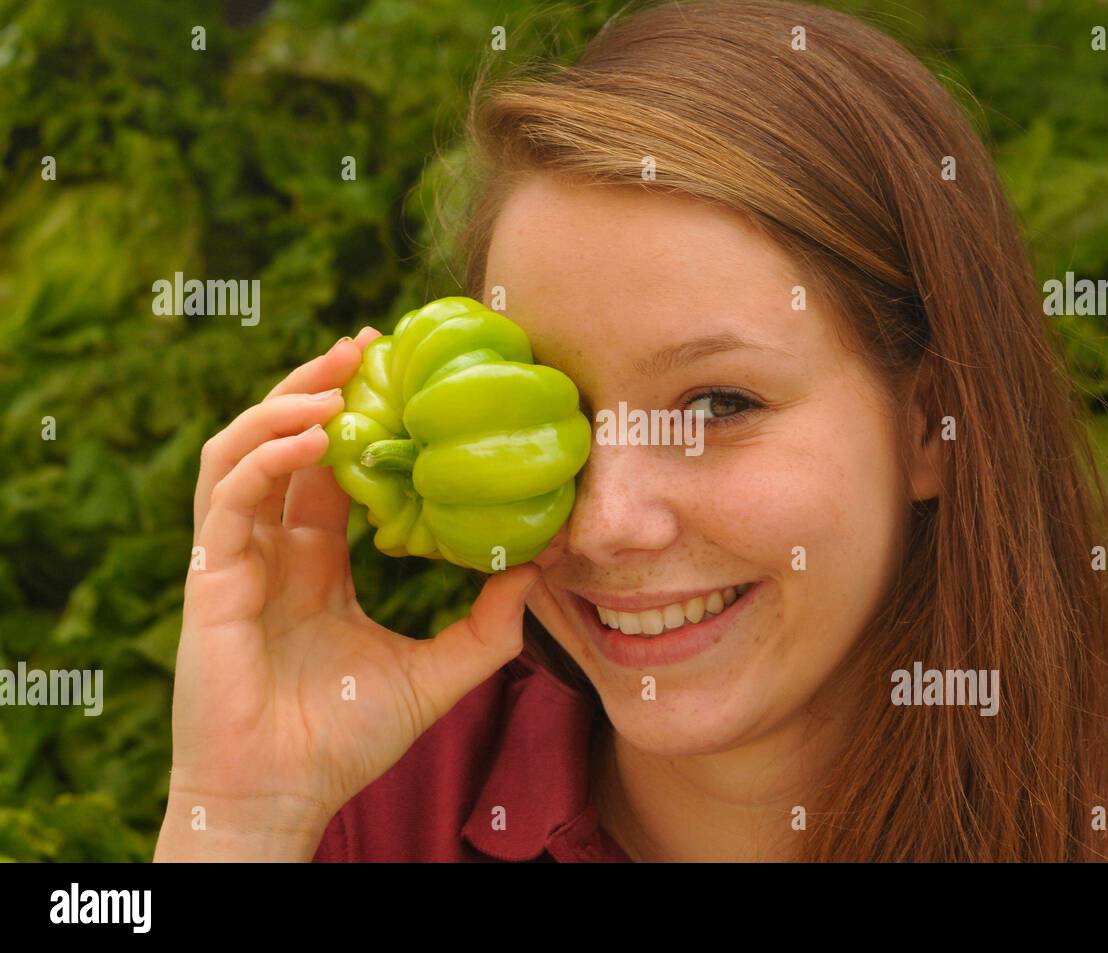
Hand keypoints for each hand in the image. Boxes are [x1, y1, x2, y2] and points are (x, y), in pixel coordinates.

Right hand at [155, 330, 540, 859]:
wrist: (283, 797)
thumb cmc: (345, 741)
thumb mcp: (436, 672)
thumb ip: (487, 624)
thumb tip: (537, 565)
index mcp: (313, 565)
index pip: (329, 471)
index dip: (358, 420)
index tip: (401, 375)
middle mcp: (270, 552)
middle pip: (280, 442)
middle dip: (316, 384)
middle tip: (369, 344)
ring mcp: (233, 561)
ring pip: (240, 452)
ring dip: (284, 404)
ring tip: (339, 374)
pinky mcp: (208, 579)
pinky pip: (228, 496)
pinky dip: (268, 457)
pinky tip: (317, 438)